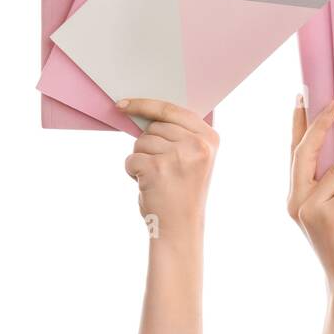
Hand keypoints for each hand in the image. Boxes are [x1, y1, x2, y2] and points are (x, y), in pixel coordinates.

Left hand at [119, 99, 218, 241]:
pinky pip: (131, 159)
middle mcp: (197, 144)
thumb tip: (145, 113)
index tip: (123, 104)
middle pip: (154, 126)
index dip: (145, 104)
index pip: (172, 110)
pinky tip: (148, 185)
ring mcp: (178, 156)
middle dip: (148, 145)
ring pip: (141, 142)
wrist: (181, 229)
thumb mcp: (195, 159)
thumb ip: (181, 135)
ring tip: (157, 178)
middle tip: (161, 167)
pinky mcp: (157, 168)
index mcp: (210, 138)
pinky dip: (132, 172)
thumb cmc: (183, 193)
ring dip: (141, 160)